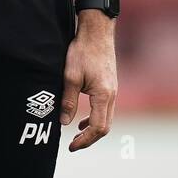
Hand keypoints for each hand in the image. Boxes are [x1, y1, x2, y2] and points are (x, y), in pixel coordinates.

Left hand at [60, 11, 116, 150]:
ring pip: (107, 118)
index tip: (71, 146)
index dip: (84, 140)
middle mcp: (112, 95)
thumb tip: (64, 123)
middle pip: (105, 127)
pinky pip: (106, 109)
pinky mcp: (110, 85)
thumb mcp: (71, 76)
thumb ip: (68, 101)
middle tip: (73, 145)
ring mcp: (113, 90)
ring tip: (76, 135)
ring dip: (93, 129)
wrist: (97, 30)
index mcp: (103, 95)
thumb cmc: (83, 50)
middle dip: (89, 139)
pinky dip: (95, 118)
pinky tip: (83, 119)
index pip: (97, 127)